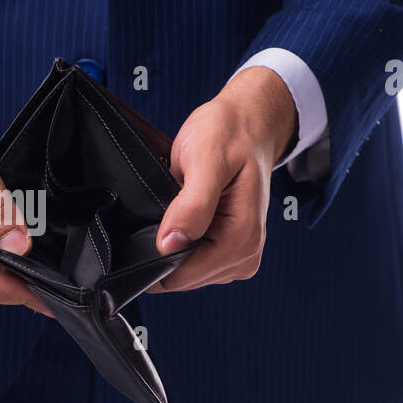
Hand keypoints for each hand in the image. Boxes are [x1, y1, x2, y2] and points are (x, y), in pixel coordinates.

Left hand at [148, 66, 296, 291]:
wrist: (247, 124)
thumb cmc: (229, 135)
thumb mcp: (206, 159)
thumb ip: (191, 205)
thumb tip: (170, 244)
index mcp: (241, 239)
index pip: (180, 277)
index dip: (156, 255)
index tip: (154, 220)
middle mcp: (245, 256)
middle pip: (181, 277)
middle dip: (166, 245)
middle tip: (171, 205)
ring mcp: (238, 256)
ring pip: (184, 270)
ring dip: (174, 240)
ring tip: (182, 205)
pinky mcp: (228, 251)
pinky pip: (191, 259)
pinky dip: (181, 238)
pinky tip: (187, 213)